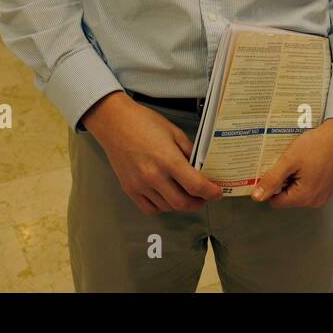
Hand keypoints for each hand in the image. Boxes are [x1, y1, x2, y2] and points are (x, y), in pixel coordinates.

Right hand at [80, 91, 222, 214]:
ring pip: (167, 208)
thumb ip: (190, 152)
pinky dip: (162, 207)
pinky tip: (167, 197)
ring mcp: (140, 185)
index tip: (218, 192)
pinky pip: (150, 209)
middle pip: (183, 203)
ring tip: (186, 194)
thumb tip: (203, 168)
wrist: (115, 123)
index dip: (211, 192)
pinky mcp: (129, 189)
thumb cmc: (144, 123)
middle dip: (199, 203)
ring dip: (181, 204)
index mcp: (168, 160)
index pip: (196, 186)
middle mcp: (154, 176)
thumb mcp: (174, 132)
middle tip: (204, 197)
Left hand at [251, 118, 332, 208]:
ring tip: (300, 162)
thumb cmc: (316, 145)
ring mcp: (325, 196)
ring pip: (300, 193)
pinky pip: (312, 189)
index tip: (275, 170)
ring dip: (296, 181)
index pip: (275, 202)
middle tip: (289, 163)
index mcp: (304, 197)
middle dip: (285, 183)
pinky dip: (308, 179)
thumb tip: (257, 197)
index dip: (271, 186)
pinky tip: (310, 164)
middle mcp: (316, 201)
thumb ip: (272, 180)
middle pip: (288, 199)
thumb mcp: (289, 160)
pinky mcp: (331, 189)